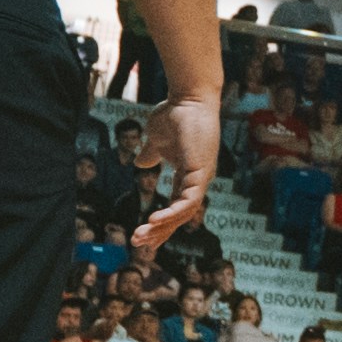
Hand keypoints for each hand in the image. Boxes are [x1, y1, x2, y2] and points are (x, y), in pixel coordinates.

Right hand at [129, 95, 222, 265]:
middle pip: (180, 215)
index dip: (162, 222)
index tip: (143, 234)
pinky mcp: (201, 171)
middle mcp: (197, 180)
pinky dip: (173, 213)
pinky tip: (154, 221)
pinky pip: (188, 200)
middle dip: (160, 232)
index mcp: (188, 175)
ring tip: (142, 236)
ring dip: (163, 227)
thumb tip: (141, 164)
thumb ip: (151, 154)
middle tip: (139, 244)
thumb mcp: (157, 139)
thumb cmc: (175, 114)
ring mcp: (202, 177)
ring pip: (185, 213)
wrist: (187, 97)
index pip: (177, 206)